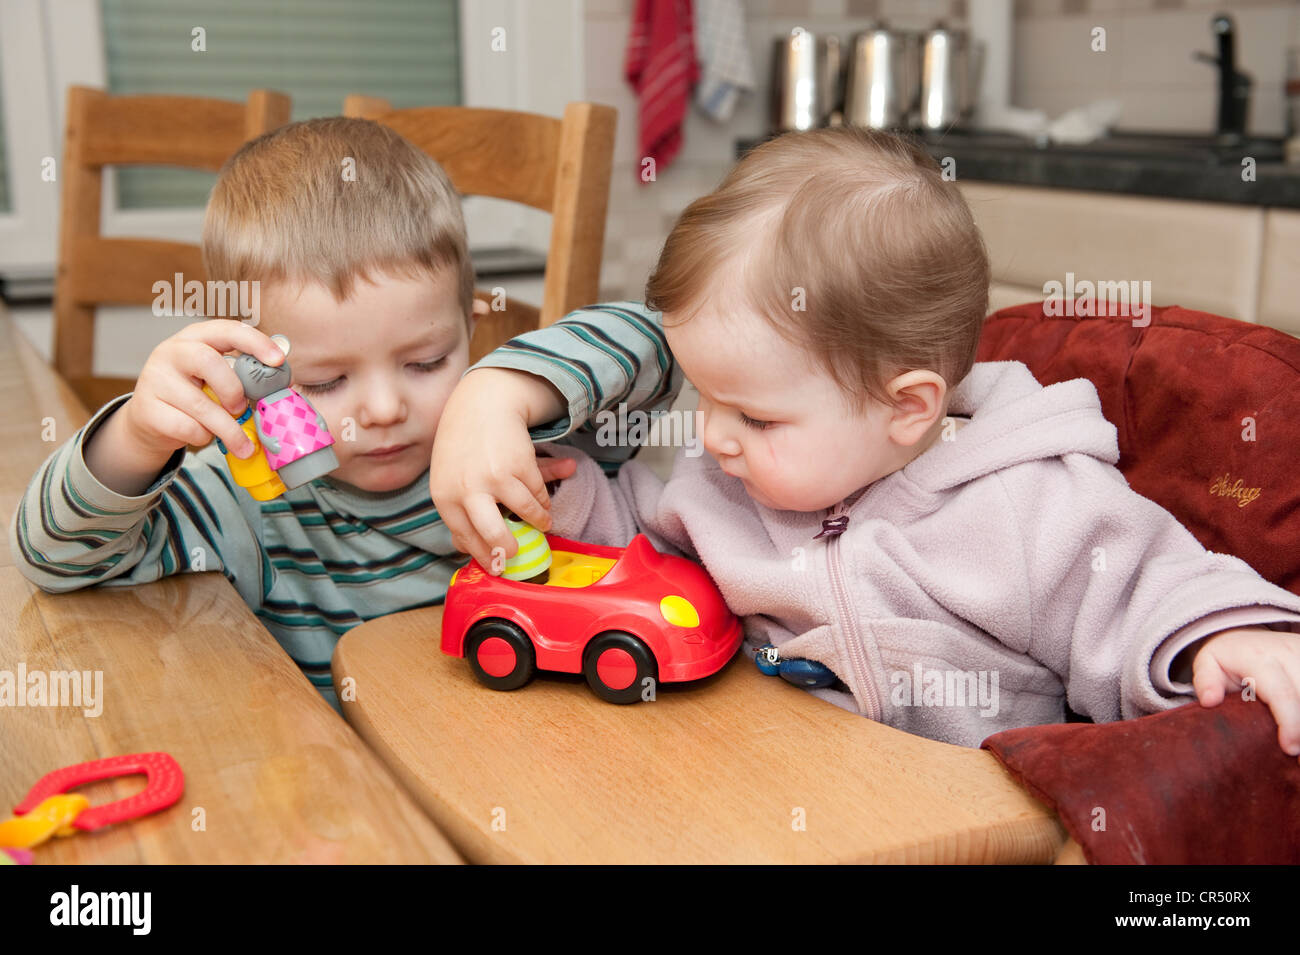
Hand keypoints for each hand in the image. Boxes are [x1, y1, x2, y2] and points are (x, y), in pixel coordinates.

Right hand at [120, 319, 286, 461]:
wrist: (150, 420)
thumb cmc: (193, 394)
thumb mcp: (214, 376)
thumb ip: (241, 374)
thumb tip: (281, 382)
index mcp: (195, 337)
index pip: (226, 330)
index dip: (255, 342)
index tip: (278, 360)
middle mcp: (172, 352)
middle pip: (207, 360)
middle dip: (233, 389)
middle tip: (242, 408)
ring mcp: (156, 379)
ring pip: (200, 404)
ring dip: (228, 428)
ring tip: (242, 443)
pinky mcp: (147, 409)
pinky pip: (187, 427)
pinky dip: (203, 436)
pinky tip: (204, 435)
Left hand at [429, 368, 576, 568]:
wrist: (480, 405)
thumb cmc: (462, 448)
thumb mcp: (450, 480)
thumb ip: (461, 513)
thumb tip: (466, 551)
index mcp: (445, 497)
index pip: (465, 538)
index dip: (484, 556)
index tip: (497, 567)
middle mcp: (468, 489)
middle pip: (493, 535)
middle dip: (509, 550)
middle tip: (517, 552)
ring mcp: (495, 477)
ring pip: (526, 513)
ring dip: (540, 521)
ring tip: (543, 522)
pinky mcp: (519, 465)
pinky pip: (538, 494)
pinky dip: (544, 501)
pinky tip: (542, 501)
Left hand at [1190, 627, 1299, 760]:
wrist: (1250, 636)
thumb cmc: (1229, 658)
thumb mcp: (1209, 663)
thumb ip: (1205, 680)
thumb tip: (1209, 701)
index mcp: (1259, 657)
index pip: (1282, 693)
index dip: (1290, 723)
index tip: (1290, 749)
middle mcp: (1290, 654)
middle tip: (1298, 760)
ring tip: (1299, 756)